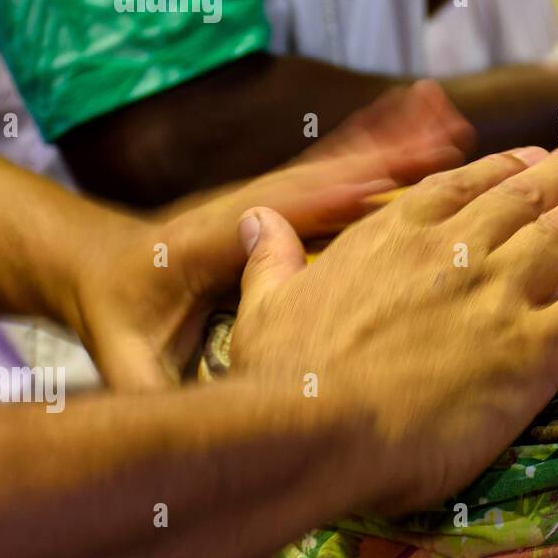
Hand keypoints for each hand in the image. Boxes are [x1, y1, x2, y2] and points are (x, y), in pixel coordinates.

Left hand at [73, 83, 472, 390]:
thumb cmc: (122, 314)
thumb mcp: (127, 359)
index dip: (324, 200)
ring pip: (341, 164)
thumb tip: (176, 431)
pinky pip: (345, 171)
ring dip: (395, 144)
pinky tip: (429, 137)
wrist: (107, 264)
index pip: (274, 215)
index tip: (376, 188)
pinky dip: (388, 151)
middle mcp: (249, 205)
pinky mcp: (291, 198)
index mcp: (211, 240)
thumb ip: (151, 388)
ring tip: (450, 126)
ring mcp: (272, 195)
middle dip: (382, 157)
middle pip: (323, 175)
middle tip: (442, 143)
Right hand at [230, 138, 557, 512]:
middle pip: (532, 195)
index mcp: (397, 235)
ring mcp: (503, 292)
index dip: (506, 169)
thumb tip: (255, 222)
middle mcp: (459, 248)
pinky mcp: (537, 345)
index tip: (535, 156)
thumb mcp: (267, 307)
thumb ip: (272, 259)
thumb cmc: (285, 377)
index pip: (464, 187)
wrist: (314, 428)